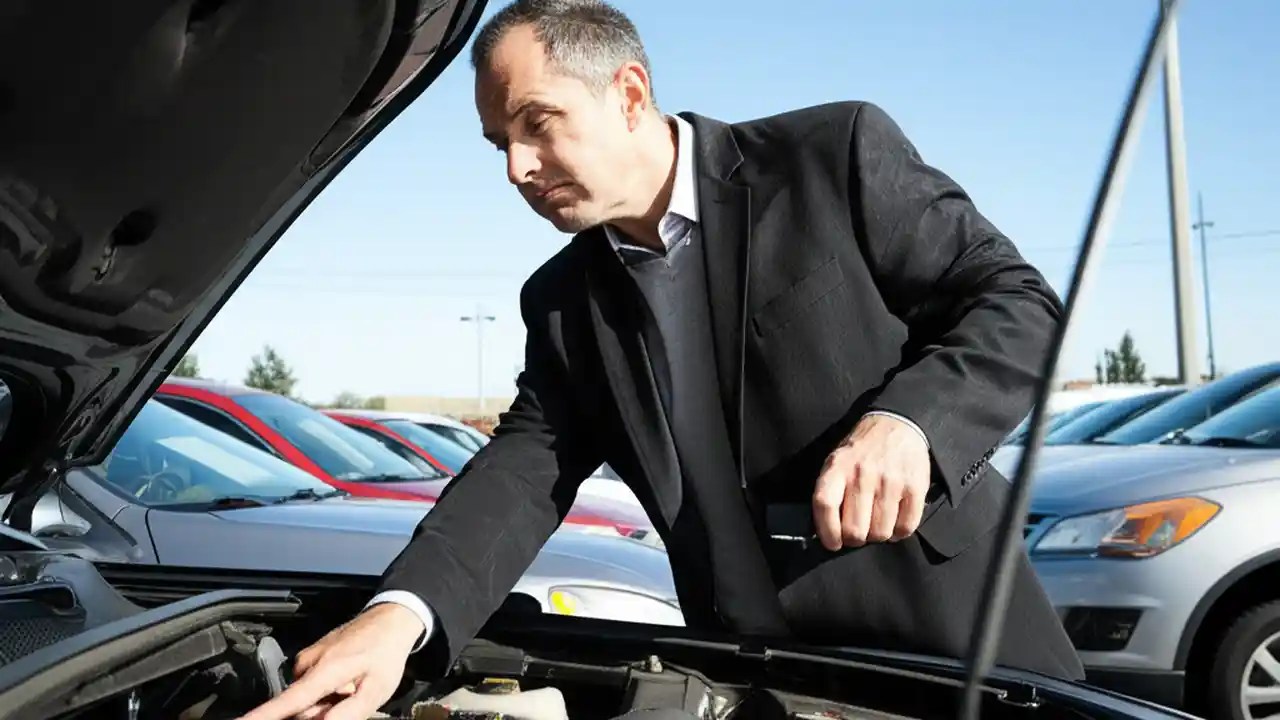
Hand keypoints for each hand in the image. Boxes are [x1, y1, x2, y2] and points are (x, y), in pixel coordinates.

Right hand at [238, 603, 424, 719]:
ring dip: (325, 703)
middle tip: (350, 696)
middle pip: (299, 706)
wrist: (390, 618)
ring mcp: (307, 659)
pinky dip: (324, 692)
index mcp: (323, 671)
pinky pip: (310, 686)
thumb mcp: (377, 689)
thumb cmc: (385, 654)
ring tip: (352, 688)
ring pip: (305, 698)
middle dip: (319, 712)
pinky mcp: (310, 658)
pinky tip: (346, 683)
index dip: (261, 716)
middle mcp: (307, 664)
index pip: (286, 701)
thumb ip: (349, 712)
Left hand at [812, 414, 930, 550]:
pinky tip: (895, 522)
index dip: (827, 532)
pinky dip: (899, 532)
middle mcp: (863, 474)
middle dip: (855, 539)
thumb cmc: (861, 451)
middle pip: (855, 529)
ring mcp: (891, 481)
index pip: (825, 506)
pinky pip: (906, 527)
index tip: (833, 543)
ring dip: (878, 536)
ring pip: (881, 533)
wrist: (897, 424)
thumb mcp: (837, 461)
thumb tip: (826, 531)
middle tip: (858, 532)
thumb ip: (829, 491)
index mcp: (838, 468)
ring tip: (877, 523)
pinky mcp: (915, 486)